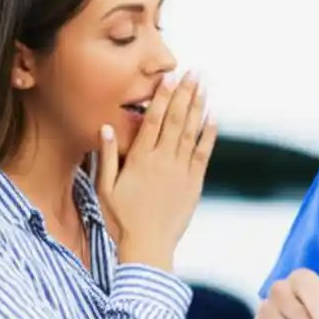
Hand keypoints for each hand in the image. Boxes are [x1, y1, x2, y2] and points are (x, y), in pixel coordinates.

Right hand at [96, 71, 216, 271]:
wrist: (148, 247)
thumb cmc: (121, 219)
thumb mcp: (104, 188)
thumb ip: (106, 156)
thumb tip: (106, 126)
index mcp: (139, 159)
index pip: (152, 120)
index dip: (162, 97)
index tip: (168, 78)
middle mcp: (162, 160)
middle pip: (175, 120)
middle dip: (185, 93)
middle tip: (194, 71)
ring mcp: (180, 171)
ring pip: (191, 132)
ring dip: (199, 107)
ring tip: (204, 86)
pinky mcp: (194, 183)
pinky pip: (203, 153)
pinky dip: (209, 134)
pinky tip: (213, 117)